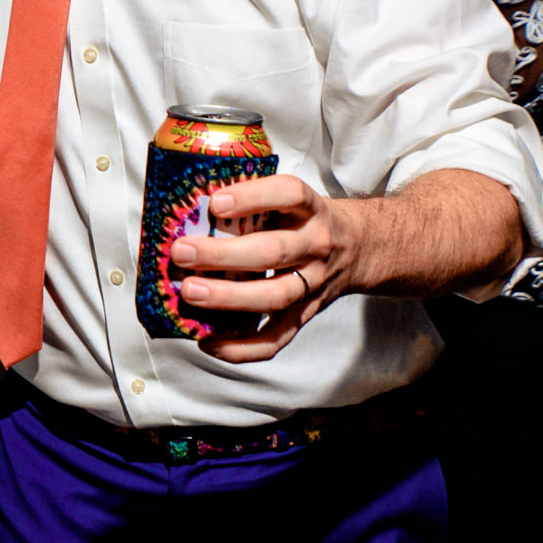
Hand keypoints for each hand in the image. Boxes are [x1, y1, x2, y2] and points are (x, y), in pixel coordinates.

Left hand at [165, 174, 365, 361]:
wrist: (360, 247)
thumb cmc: (307, 220)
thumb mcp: (292, 200)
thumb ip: (254, 203)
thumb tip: (192, 210)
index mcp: (311, 209)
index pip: (288, 195)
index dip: (252, 197)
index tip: (215, 202)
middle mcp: (316, 245)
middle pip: (273, 252)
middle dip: (223, 254)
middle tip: (182, 252)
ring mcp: (313, 283)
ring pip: (274, 296)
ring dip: (228, 298)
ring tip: (190, 293)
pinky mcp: (306, 314)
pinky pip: (276, 338)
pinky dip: (242, 347)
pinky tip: (208, 342)